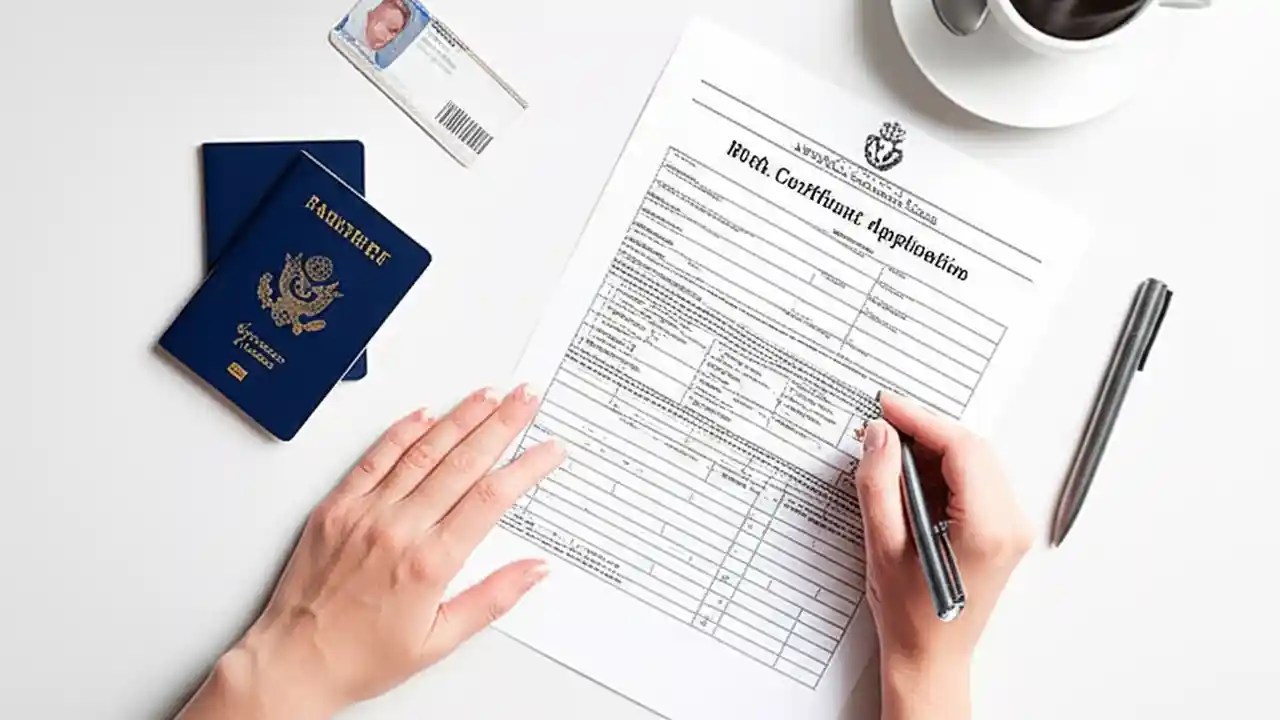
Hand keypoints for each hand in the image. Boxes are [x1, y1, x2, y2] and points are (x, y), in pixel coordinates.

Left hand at [177, 386, 564, 719]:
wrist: (292, 663)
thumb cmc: (360, 658)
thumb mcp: (439, 640)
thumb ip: (492, 598)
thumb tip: (534, 570)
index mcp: (428, 563)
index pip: (491, 498)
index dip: (526, 468)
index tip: (549, 450)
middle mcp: (397, 530)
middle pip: (463, 462)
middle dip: (501, 424)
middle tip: (526, 399)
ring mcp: (364, 513)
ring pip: (422, 452)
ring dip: (460, 417)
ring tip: (488, 395)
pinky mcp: (335, 507)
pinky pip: (374, 459)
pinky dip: (402, 432)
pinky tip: (425, 414)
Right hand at [854, 393, 1032, 719]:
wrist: (931, 658)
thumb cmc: (911, 617)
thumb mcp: (883, 546)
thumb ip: (879, 485)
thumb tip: (879, 437)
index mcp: (988, 528)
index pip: (961, 449)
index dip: (921, 420)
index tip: (887, 408)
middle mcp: (1010, 525)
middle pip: (972, 450)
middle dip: (925, 433)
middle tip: (880, 431)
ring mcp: (1011, 529)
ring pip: (975, 462)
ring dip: (932, 452)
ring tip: (888, 459)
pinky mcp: (1002, 532)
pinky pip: (975, 482)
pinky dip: (942, 471)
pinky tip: (909, 481)